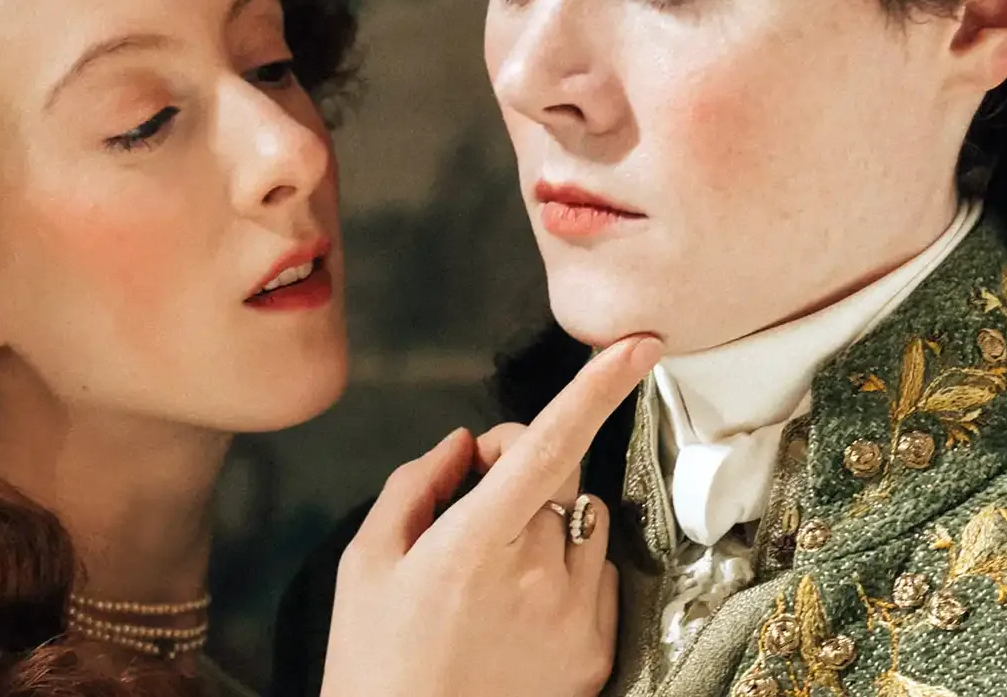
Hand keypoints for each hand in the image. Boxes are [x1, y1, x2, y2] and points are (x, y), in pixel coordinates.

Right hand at [320, 334, 663, 696]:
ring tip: (494, 576)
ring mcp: (575, 618)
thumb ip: (416, 486)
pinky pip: (597, 578)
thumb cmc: (374, 662)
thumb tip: (465, 444)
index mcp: (475, 543)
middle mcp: (539, 575)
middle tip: (477, 498)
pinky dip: (567, 575)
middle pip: (565, 474)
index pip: (549, 444)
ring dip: (553, 524)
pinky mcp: (596, 654)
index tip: (640, 344)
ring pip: (587, 524)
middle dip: (529, 464)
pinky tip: (518, 614)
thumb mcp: (366, 564)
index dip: (598, 386)